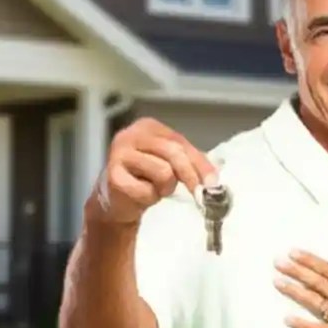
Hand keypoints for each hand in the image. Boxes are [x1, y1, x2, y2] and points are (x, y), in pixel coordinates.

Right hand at [87, 117, 218, 225]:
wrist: (115, 200)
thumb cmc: (145, 179)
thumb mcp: (172, 166)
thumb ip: (192, 164)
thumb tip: (214, 178)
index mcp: (147, 126)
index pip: (180, 141)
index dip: (200, 163)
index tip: (213, 183)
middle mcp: (131, 134)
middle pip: (173, 153)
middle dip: (190, 175)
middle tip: (200, 195)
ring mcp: (119, 153)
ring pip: (163, 172)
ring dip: (164, 188)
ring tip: (153, 188)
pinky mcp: (113, 175)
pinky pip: (146, 190)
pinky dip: (148, 198)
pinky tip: (139, 195)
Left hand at [273, 250, 327, 327]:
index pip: (327, 269)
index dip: (309, 260)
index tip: (293, 253)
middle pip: (316, 282)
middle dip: (295, 271)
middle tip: (278, 263)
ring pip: (312, 301)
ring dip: (293, 291)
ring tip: (277, 282)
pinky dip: (302, 324)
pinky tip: (287, 319)